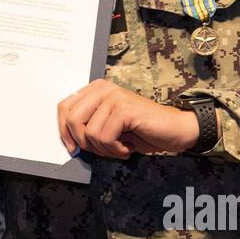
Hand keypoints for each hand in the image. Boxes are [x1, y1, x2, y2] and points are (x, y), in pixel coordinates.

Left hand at [57, 79, 202, 158]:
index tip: (73, 148)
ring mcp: (114, 97)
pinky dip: (115, 149)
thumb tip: (68, 141)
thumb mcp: (109, 126)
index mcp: (96, 89)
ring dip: (104, 149)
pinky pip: (104, 137)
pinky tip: (128, 146)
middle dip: (85, 142)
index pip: (64, 107)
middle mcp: (103, 89)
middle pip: (72, 119)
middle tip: (104, 149)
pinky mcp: (123, 109)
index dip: (64, 131)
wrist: (175, 130)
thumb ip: (88, 126)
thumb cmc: (142, 130)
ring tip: (120, 147)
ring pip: (89, 133)